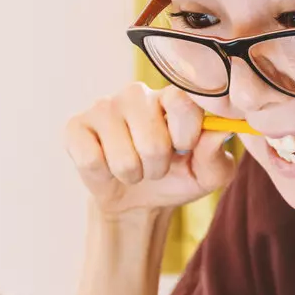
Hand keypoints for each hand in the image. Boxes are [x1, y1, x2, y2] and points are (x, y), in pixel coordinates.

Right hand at [64, 83, 235, 216]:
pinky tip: (106, 165)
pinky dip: (104, 175)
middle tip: (156, 165)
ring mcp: (104, 107)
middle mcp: (138, 94)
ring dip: (133, 174)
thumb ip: (217, 155)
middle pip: (152, 141)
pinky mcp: (76, 126)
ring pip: (123, 157)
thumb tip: (219, 132)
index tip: (185, 148)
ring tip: (134, 167)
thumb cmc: (178, 178)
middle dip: (158, 167)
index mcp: (173, 97)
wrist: (138, 200)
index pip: (182, 102)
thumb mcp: (208, 175)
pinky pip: (92, 160)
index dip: (186, 135)